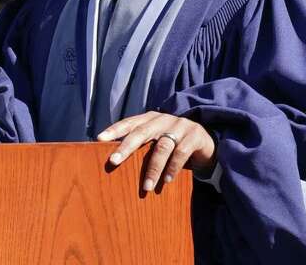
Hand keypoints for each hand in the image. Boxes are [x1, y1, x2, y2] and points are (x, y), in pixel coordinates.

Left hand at [97, 111, 216, 193]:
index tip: (99, 139)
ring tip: (146, 187)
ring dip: (153, 168)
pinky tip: (166, 181)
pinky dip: (172, 168)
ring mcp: (181, 125)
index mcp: (151, 119)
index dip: (115, 129)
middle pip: (143, 131)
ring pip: (163, 146)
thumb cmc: (174, 145)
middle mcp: (164, 119)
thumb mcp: (157, 142)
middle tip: (113, 161)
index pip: (130, 122)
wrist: (205, 143)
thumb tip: (115, 164)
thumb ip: (142, 147)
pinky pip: (181, 152)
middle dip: (127, 146)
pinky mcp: (195, 135)